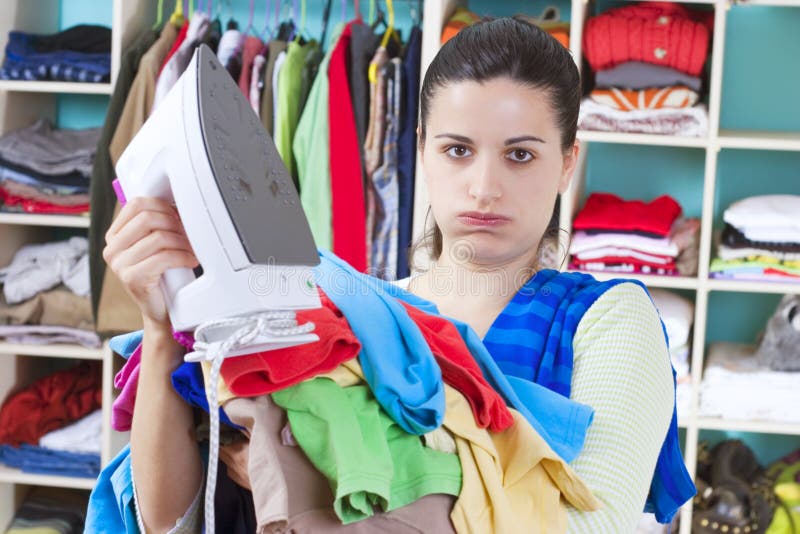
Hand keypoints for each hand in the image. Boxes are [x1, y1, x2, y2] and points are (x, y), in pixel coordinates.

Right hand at [103, 197, 198, 329]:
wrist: (161, 310)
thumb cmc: (162, 274)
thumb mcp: (156, 245)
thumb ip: (157, 224)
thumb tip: (178, 200)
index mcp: (115, 235)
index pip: (137, 204)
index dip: (163, 206)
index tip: (178, 216)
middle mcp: (112, 248)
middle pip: (148, 218)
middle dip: (175, 224)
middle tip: (188, 234)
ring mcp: (119, 264)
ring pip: (158, 237)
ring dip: (182, 242)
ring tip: (191, 250)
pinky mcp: (131, 278)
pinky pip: (164, 257)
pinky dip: (183, 256)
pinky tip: (190, 261)